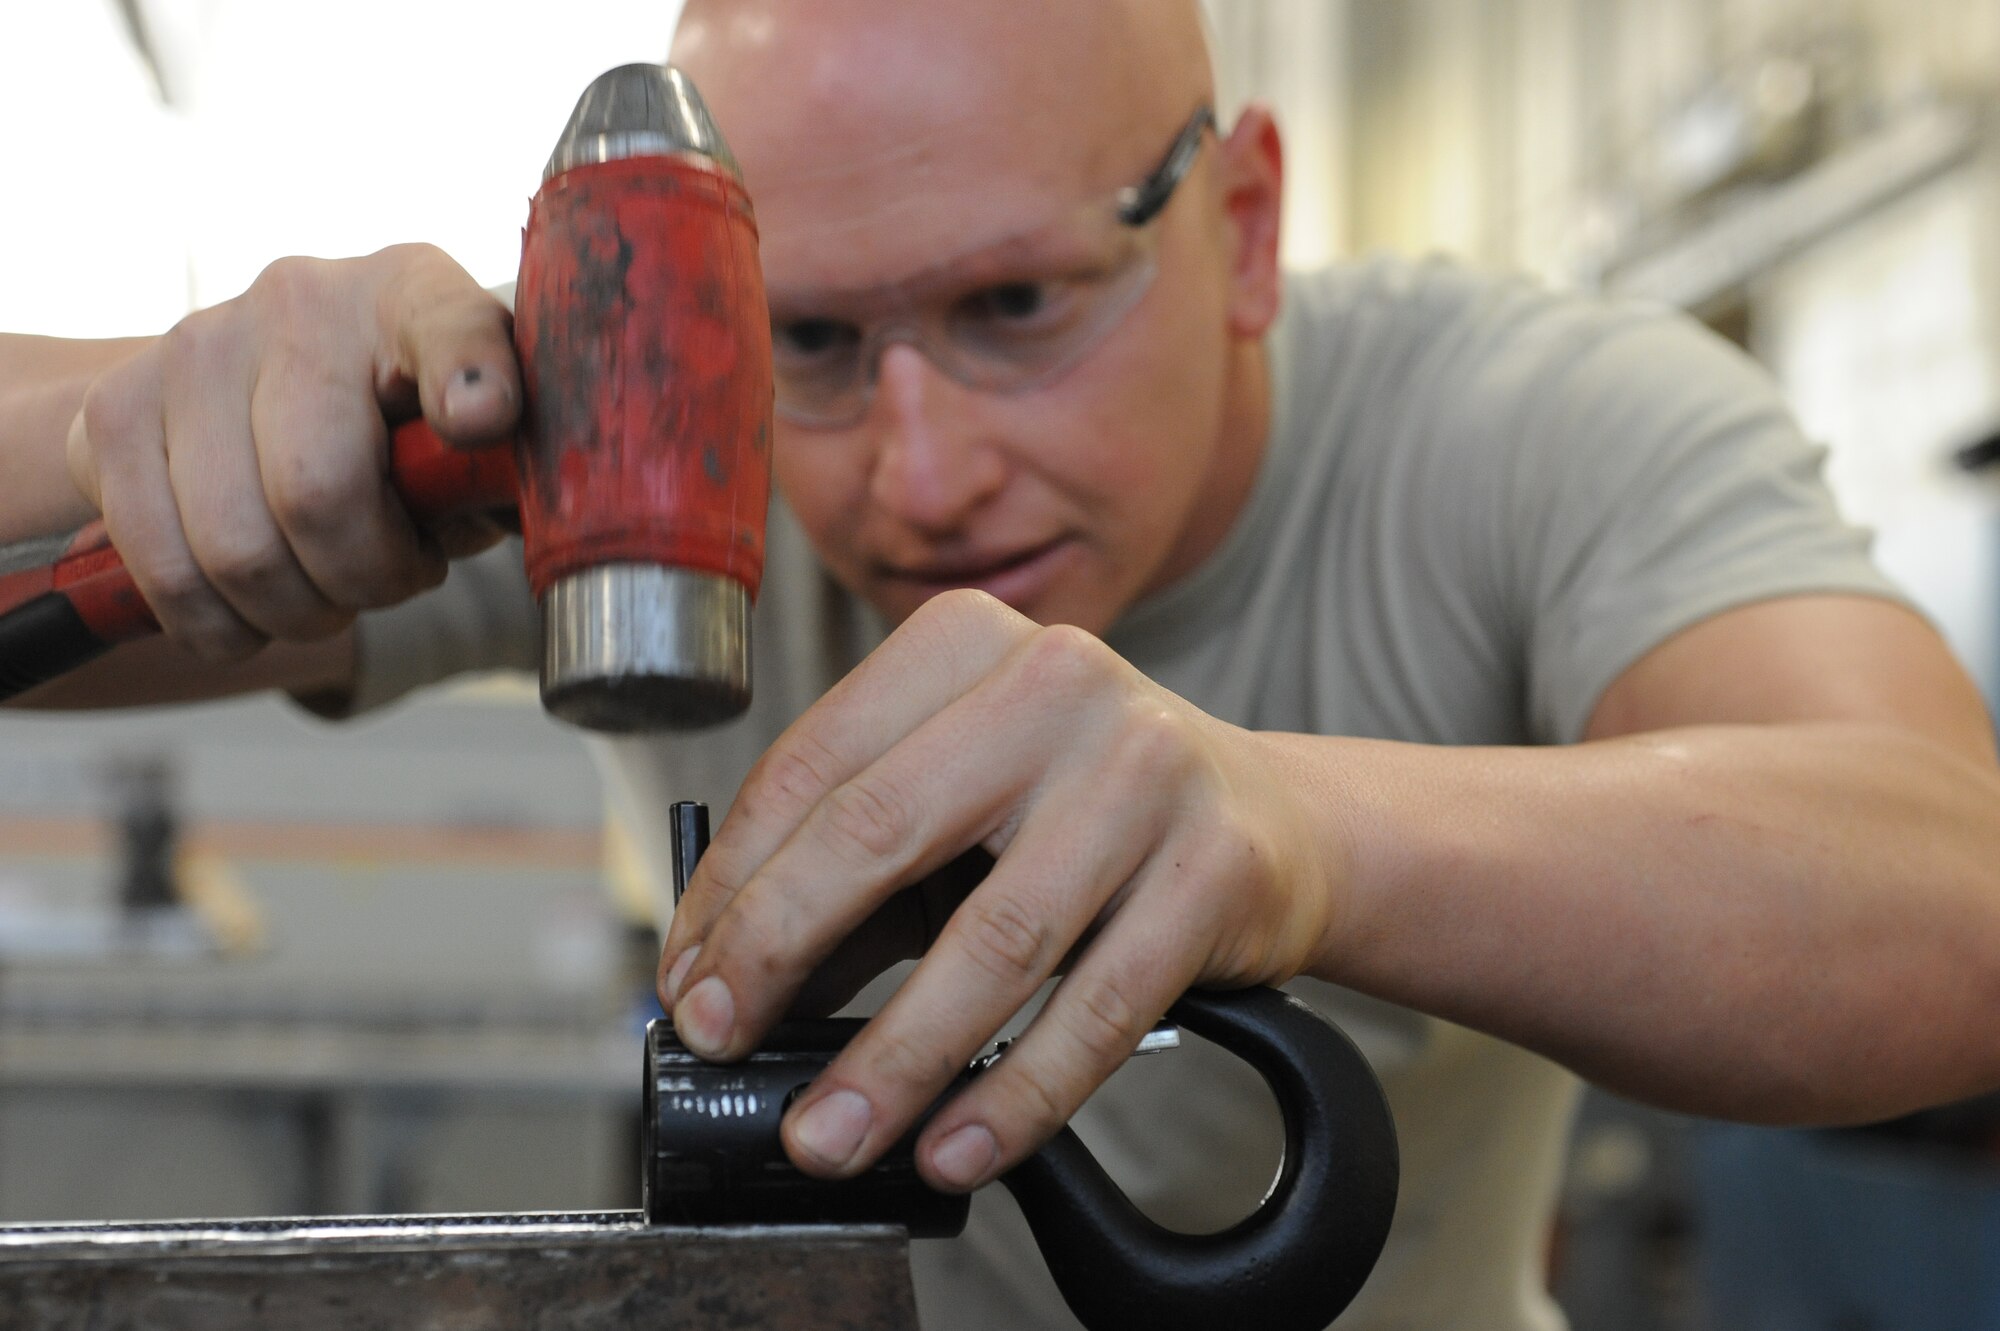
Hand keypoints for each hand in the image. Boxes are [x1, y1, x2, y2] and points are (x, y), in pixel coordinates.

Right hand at [65, 244, 517, 660]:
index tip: (484, 417)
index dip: (469, 373)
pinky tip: (255, 603)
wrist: (266, 388)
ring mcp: (194, 346)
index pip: (449, 327)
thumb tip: (515, 518)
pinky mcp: (113, 410)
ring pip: (236, 549)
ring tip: (326, 587)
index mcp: (413, 293)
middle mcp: (298, 299)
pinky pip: (164, 572)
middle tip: (388, 577)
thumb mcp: (476, 444)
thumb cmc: (410, 431)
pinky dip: (220, 625)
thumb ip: (501, 476)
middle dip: (366, 580)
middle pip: (318, 492)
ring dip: (295, 610)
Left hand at [658, 589, 1344, 1191]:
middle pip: (879, 832)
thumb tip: (725, 980)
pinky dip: (1016, 1094)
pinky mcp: (1217, 867)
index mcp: (966, 642)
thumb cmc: (1083, 806)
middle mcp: (1057, 682)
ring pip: (992, 939)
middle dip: (778, 953)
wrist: (1269, 819)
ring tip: (833, 1136)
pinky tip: (957, 1144)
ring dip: (893, 1060)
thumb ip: (851, 869)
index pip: (812, 765)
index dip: (732, 884)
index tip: (691, 978)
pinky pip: (1096, 1008)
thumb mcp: (960, 798)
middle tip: (723, 1042)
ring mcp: (1147, 770)